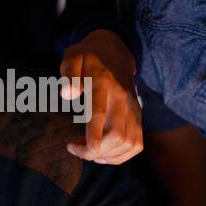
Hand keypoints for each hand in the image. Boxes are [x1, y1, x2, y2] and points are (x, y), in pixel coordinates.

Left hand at [60, 29, 142, 164]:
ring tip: (88, 152)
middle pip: (116, 134)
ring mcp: (133, 108)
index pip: (100, 111)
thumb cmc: (88, 57)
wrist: (115, 50)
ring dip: (107, 155)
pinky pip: (136, 144)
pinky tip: (104, 154)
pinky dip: (120, 156)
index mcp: (102, 81)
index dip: (95, 134)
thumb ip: (68, 73)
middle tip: (75, 148)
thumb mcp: (72, 56)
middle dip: (95, 151)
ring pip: (128, 143)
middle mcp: (121, 97)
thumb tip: (68, 95)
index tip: (85, 149)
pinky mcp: (138, 115)